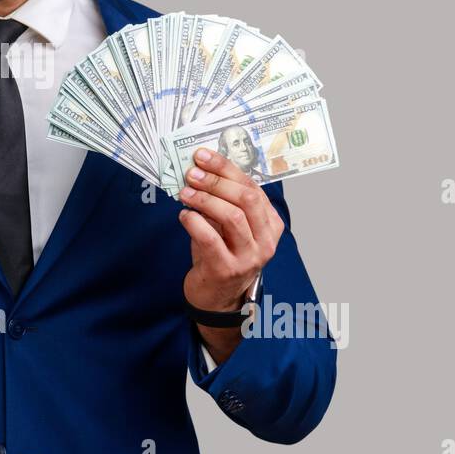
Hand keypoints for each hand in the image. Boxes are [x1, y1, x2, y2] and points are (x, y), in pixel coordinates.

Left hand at [177, 148, 283, 311]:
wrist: (217, 297)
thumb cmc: (221, 254)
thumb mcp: (229, 226)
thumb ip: (223, 201)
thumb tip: (201, 169)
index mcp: (270, 224)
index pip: (252, 187)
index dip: (227, 169)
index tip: (203, 156)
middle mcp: (265, 240)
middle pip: (246, 199)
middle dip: (216, 181)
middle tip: (192, 173)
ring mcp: (249, 257)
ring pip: (232, 217)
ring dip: (205, 199)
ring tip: (185, 193)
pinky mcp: (227, 269)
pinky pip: (210, 239)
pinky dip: (194, 222)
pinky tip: (184, 216)